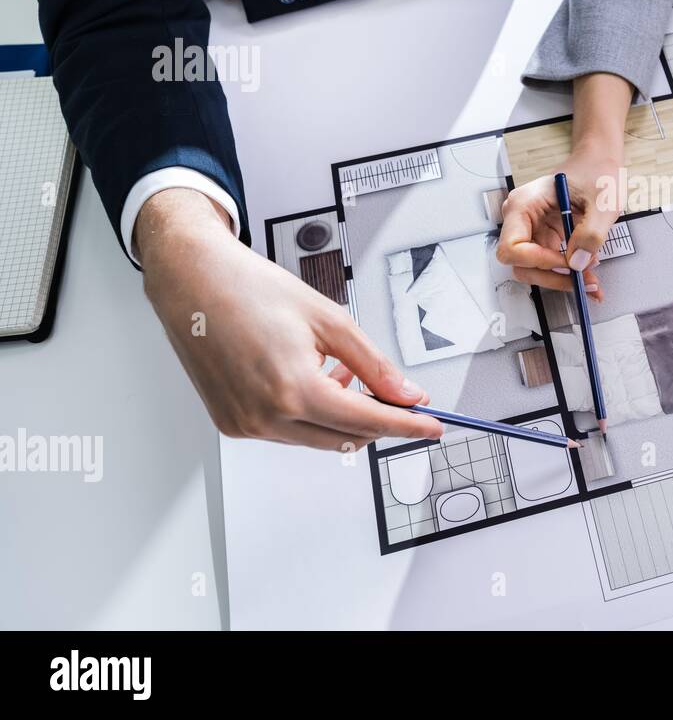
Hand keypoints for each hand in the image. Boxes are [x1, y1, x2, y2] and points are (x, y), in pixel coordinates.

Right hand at [137, 188, 442, 449]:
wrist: (193, 282)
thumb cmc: (252, 290)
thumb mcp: (329, 320)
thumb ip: (373, 364)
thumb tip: (406, 393)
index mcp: (293, 389)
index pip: (367, 421)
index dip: (406, 424)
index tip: (432, 426)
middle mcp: (266, 416)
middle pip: (345, 438)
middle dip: (376, 418)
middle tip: (394, 391)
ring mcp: (246, 425)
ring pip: (317, 438)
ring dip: (342, 414)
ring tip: (343, 372)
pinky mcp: (232, 423)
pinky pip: (288, 432)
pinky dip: (311, 414)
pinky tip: (314, 379)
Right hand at [496, 72, 634, 299]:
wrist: (600, 163)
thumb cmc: (597, 173)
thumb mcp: (602, 203)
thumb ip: (591, 233)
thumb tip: (577, 263)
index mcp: (524, 204)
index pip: (512, 247)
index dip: (538, 261)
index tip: (567, 264)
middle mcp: (521, 219)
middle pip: (521, 263)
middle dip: (552, 277)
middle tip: (584, 281)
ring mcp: (531, 230)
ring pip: (535, 269)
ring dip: (561, 279)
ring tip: (591, 280)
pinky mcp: (545, 238)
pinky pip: (550, 264)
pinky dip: (568, 274)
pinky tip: (588, 275)